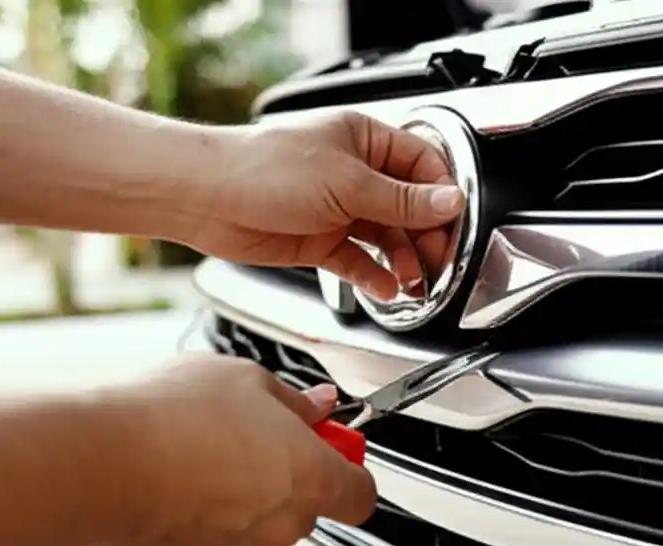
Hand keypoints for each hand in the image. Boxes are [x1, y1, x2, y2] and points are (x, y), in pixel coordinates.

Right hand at [98, 354, 375, 545]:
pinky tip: (182, 480)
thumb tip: (318, 405)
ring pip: (263, 523)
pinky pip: (222, 540)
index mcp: (313, 478)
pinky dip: (211, 517)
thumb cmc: (175, 418)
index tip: (332, 448)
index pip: (362, 495)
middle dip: (291, 474)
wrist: (106, 463)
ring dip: (248, 496)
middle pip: (310, 506)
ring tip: (208, 453)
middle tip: (257, 437)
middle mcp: (285, 524)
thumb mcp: (249, 381)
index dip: (351, 469)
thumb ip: (296, 401)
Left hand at [181, 110, 465, 300]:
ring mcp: (337, 208)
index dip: (443, 196)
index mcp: (364, 140)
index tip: (456, 224)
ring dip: (404, 261)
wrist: (206, 198)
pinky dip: (375, 276)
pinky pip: (359, 260)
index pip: (423, 165)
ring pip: (387, 237)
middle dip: (426, 236)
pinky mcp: (320, 240)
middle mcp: (354, 172)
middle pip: (409, 206)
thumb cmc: (264, 169)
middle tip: (439, 261)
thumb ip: (403, 200)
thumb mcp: (348, 184)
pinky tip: (387, 288)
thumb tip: (449, 202)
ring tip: (415, 283)